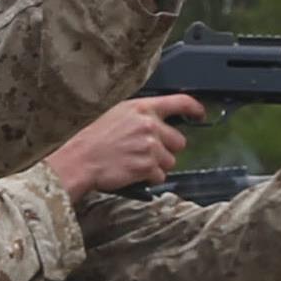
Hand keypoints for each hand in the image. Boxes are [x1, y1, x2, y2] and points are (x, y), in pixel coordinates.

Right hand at [46, 94, 202, 197]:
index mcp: (142, 108)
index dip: (194, 109)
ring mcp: (150, 146)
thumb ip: (141, 116)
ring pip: (170, 161)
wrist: (80, 160)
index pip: (180, 103)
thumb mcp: (116, 115)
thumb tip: (158, 122)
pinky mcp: (147, 166)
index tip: (200, 114)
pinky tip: (132, 172)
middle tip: (147, 152)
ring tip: (135, 163)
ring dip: (157, 165)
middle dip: (167, 149)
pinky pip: (160, 176)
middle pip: (179, 141)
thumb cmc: (92, 139)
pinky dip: (149, 178)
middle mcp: (149, 125)